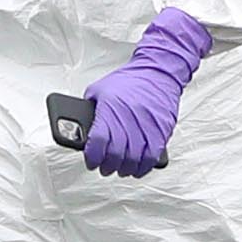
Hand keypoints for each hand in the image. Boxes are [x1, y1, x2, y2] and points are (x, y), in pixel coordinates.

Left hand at [74, 12, 210, 176]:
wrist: (158, 71)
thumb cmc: (129, 80)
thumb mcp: (98, 90)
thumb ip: (89, 110)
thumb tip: (80, 129)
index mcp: (110, 109)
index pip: (98, 142)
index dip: (92, 157)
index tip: (91, 161)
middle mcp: (128, 119)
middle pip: (115, 155)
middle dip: (107, 167)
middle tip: (104, 167)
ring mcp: (146, 127)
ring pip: (133, 160)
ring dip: (124, 169)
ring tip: (120, 168)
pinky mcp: (161, 132)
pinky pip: (152, 158)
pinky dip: (143, 168)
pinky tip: (137, 168)